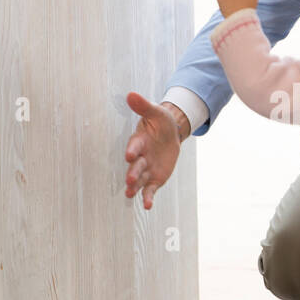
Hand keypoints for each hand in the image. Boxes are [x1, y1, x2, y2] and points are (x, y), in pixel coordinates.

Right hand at [124, 92, 181, 209]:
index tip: (129, 154)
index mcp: (139, 141)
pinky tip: (147, 206)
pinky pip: (149, 189)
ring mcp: (146, 169)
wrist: (170, 134)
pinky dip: (147, 197)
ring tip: (129, 194)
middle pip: (135, 166)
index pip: (134, 146)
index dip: (132, 150)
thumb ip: (143, 106)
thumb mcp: (156, 113)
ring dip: (134, 187)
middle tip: (130, 180)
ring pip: (139, 180)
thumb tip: (131, 94)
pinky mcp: (154, 179)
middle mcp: (140, 157)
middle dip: (132, 173)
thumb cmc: (160, 122)